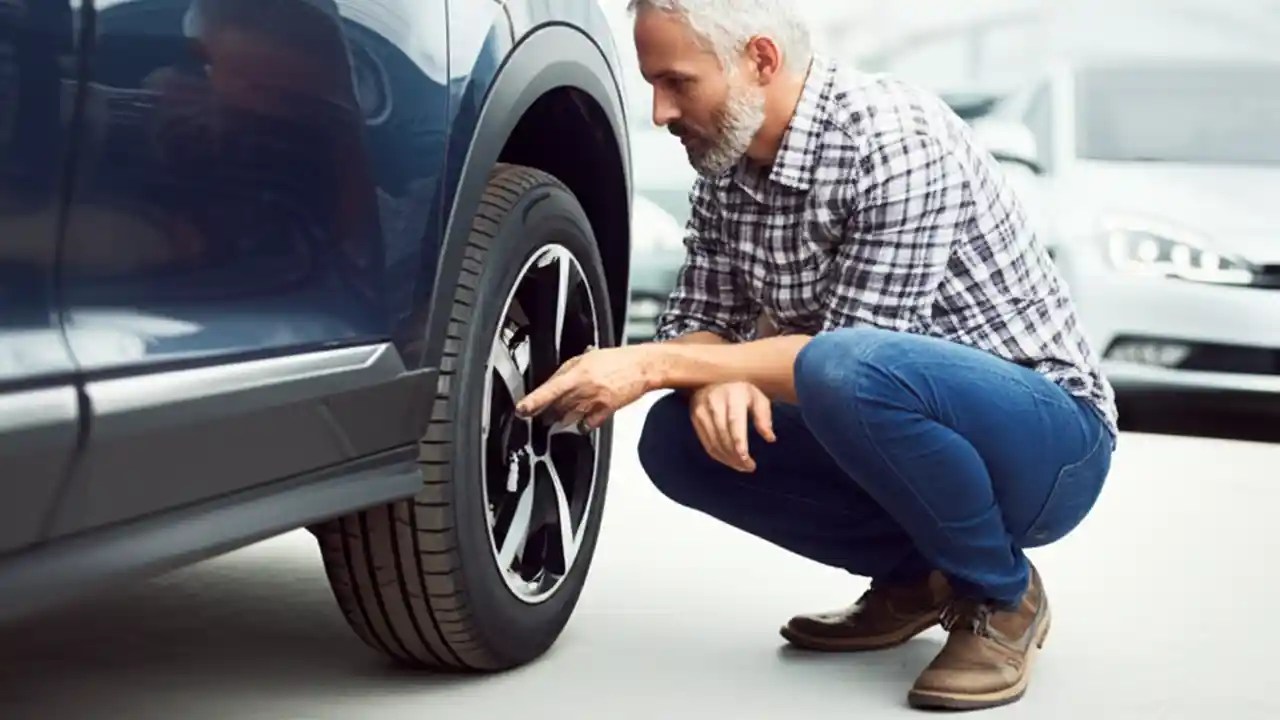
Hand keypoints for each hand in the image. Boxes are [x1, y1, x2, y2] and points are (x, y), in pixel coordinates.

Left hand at [515, 345, 658, 429]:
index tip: (521, 410)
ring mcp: (595, 404)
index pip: (549, 390)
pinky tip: (582, 419)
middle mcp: (584, 390)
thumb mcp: (585, 358)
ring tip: (559, 415)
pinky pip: (586, 426)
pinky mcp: (605, 413)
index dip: (533, 402)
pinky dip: (581, 425)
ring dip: (560, 419)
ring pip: (568, 419)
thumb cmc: (616, 360)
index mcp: (577, 374)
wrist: (641, 367)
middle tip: (540, 412)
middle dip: (546, 411)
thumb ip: (566, 372)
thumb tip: (550, 384)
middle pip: (556, 408)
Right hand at [689, 381, 775, 472]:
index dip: (739, 442)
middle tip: (749, 467)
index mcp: (732, 396)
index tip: (746, 458)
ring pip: (714, 442)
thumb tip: (770, 438)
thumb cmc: (739, 389)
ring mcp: (702, 411)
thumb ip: (764, 416)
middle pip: (724, 436)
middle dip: (736, 456)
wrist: (711, 377)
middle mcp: (714, 403)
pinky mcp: (695, 418)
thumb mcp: (756, 396)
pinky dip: (717, 455)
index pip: (734, 423)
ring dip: (728, 459)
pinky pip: (706, 443)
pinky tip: (728, 460)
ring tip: (741, 466)